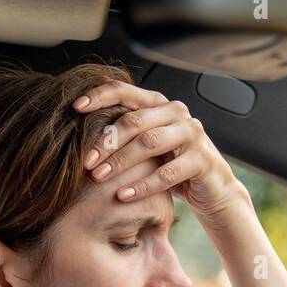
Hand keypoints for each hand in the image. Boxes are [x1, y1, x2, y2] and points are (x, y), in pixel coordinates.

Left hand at [72, 80, 247, 225]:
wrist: (211, 189)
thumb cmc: (171, 166)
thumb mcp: (146, 147)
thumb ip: (124, 135)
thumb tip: (78, 134)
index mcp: (158, 104)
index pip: (126, 91)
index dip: (100, 96)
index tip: (75, 107)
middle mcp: (176, 113)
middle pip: (135, 121)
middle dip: (107, 142)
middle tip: (86, 161)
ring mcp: (191, 134)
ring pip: (150, 143)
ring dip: (121, 161)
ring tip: (99, 177)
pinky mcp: (202, 159)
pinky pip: (167, 173)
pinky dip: (143, 185)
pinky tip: (123, 195)